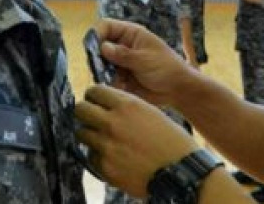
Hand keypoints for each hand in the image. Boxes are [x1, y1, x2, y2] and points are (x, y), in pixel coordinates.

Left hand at [76, 85, 198, 197]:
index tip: (96, 102)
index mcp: (127, 105)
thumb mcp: (152, 113)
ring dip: (91, 135)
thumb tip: (108, 106)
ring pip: (82, 133)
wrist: (182, 172)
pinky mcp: (105, 167)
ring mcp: (106, 145)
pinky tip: (113, 158)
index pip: (94, 91)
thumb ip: (127, 108)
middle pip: (81, 110)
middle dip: (86, 113)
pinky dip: (99, 157)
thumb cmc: (172, 142)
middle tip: (93, 119)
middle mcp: (113, 122)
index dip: (94, 96)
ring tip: (104, 140)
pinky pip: (91, 157)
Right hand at [95, 19, 195, 107]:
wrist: (177, 90)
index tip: (92, 48)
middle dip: (96, 57)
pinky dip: (108, 83)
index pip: (106, 26)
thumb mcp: (145, 59)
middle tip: (99, 68)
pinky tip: (118, 87)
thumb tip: (103, 47)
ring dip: (102, 72)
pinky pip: (106, 78)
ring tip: (113, 79)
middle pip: (99, 45)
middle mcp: (122, 46)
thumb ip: (123, 54)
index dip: (97, 34)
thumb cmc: (167, 68)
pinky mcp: (120, 77)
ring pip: (100, 64)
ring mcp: (120, 62)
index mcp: (131, 34)